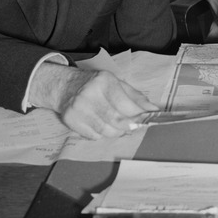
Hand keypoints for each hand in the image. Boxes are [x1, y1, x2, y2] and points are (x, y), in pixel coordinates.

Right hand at [32, 63, 158, 138]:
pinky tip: (101, 124)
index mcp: (104, 81)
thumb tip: (153, 110)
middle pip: (117, 121)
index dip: (139, 116)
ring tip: (117, 125)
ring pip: (106, 131)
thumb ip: (136, 97)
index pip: (126, 105)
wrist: (65, 86)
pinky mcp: (70, 119)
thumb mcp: (117, 83)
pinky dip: (101, 134)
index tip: (146, 120)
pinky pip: (94, 136)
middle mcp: (90, 94)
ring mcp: (78, 108)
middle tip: (133, 126)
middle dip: (129, 127)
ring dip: (116, 132)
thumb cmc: (96, 85)